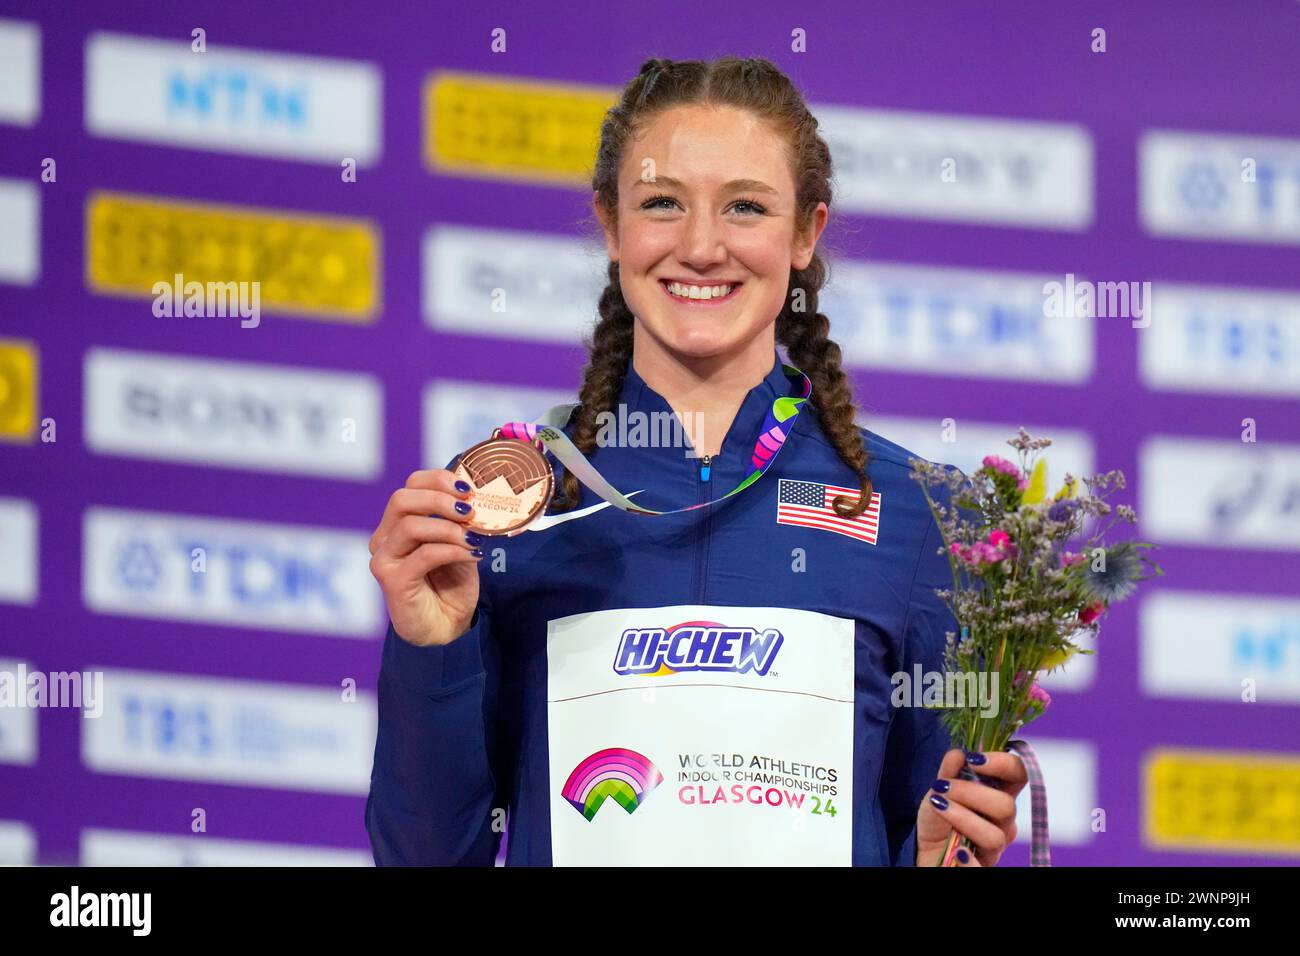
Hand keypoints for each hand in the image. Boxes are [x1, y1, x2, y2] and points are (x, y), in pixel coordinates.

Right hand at [368, 468, 485, 646]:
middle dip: (440, 500)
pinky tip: (473, 555)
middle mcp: (385, 538)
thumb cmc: (451, 584)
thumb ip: (462, 521)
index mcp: (398, 523)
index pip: (410, 485)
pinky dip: (453, 550)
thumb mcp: (460, 544)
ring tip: (473, 538)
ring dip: (449, 528)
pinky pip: (424, 555)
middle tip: (470, 511)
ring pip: (411, 526)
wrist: (446, 628)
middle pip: (402, 500)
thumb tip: (478, 496)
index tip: (468, 489)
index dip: (438, 480)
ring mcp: (384, 559)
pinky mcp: (392, 581)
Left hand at [915, 747, 1028, 866]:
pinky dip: (970, 862)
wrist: (923, 850)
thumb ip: (948, 773)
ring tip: (937, 806)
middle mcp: (1002, 823)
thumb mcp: (938, 792)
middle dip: (971, 792)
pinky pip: (981, 869)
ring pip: (995, 836)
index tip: (974, 759)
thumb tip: (958, 753)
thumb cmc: (938, 819)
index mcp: (997, 796)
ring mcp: (993, 849)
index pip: (1019, 775)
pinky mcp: (980, 869)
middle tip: (942, 787)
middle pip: (1006, 806)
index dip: (1003, 764)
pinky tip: (957, 851)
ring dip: (963, 818)